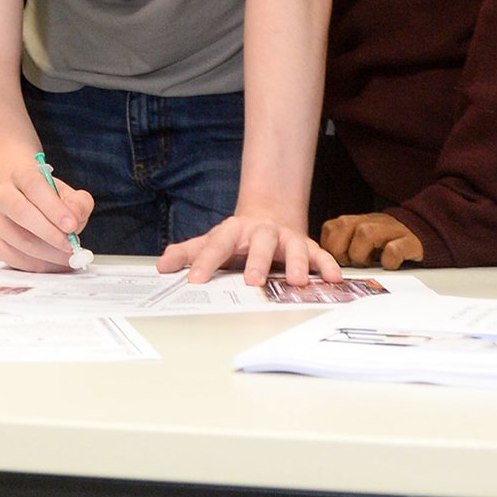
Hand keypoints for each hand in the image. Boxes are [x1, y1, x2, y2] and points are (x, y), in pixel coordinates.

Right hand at [0, 159, 92, 272]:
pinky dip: (40, 264)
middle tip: (71, 245)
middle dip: (49, 232)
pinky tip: (55, 262)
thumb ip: (79, 203)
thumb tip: (75, 217)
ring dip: (49, 253)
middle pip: (19, 211)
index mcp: (21, 175)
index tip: (72, 225)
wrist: (28, 205)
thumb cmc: (50, 201)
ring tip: (69, 255)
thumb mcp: (70, 195)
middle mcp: (2, 195)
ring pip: (20, 240)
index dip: (53, 207)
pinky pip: (17, 259)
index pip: (34, 186)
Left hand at [159, 212, 340, 287]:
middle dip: (257, 262)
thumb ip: (188, 253)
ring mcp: (287, 239)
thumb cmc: (238, 237)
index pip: (216, 245)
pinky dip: (328, 265)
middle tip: (252, 281)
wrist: (271, 213)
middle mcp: (262, 233)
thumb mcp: (211, 241)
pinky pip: (320, 255)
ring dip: (297, 264)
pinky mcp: (307, 246)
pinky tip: (334, 279)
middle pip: (260, 243)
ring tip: (297, 282)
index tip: (194, 280)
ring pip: (294, 248)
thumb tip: (161, 266)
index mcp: (234, 231)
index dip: (205, 262)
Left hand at [320, 212, 424, 269]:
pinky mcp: (411, 242)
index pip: (331, 226)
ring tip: (368, 264)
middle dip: (340, 248)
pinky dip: (388, 261)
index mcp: (359, 221)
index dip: (330, 246)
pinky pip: (394, 250)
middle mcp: (374, 222)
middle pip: (344, 225)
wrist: (426, 232)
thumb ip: (345, 244)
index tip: (338, 260)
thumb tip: (325, 263)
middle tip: (350, 262)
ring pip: (366, 233)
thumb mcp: (364, 241)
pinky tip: (389, 265)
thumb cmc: (389, 242)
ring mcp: (392, 230)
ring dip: (361, 254)